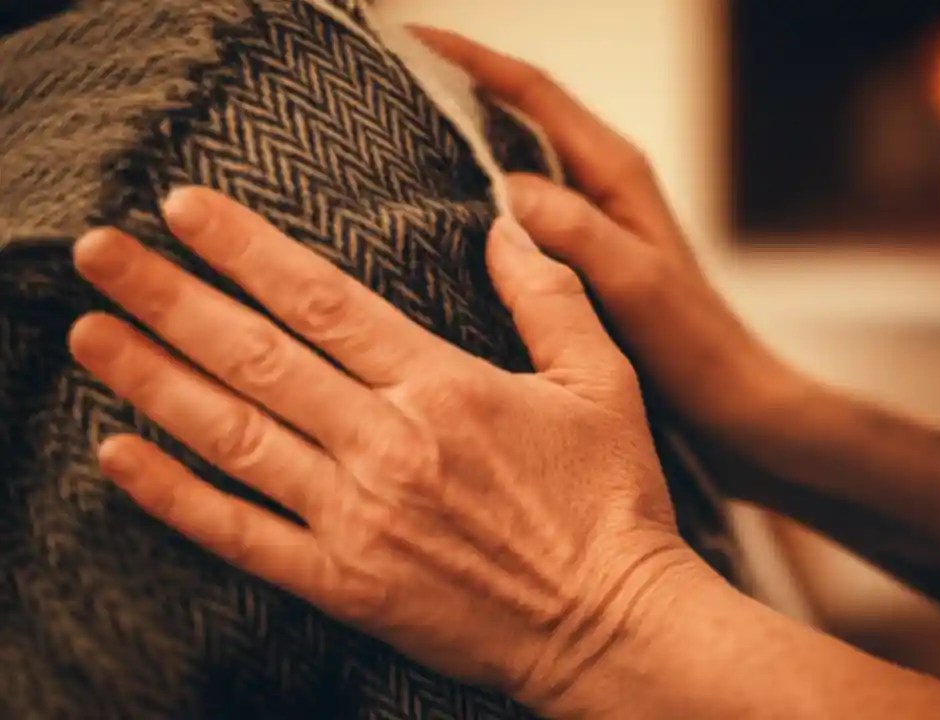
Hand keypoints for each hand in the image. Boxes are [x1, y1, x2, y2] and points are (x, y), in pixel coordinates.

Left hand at [68, 187, 708, 711]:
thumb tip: (508, 224)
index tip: (185, 207)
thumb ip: (549, 297)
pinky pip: (240, 536)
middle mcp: (387, 444)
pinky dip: (173, 496)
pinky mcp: (345, 582)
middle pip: (255, 355)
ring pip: (232, 435)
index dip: (246, 248)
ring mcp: (357, 517)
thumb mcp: (603, 382)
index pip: (322, 299)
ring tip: (89, 333)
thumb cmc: (612, 502)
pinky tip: (117, 456)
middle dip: (168, 297)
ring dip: (152, 379)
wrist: (610, 626)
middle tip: (98, 251)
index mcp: (444, 387)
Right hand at [414, 28, 811, 448]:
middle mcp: (602, 179)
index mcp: (616, 169)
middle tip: (386, 80)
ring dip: (462, 137)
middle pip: (519, 111)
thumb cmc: (691, 344)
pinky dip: (477, 193)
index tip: (410, 38)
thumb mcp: (633, 281)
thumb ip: (574, 229)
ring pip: (515, 156)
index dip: (471, 59)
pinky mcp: (581, 250)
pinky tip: (437, 212)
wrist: (727, 398)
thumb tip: (500, 188)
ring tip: (394, 133)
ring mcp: (591, 214)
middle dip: (457, 85)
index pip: (534, 92)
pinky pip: (518, 205)